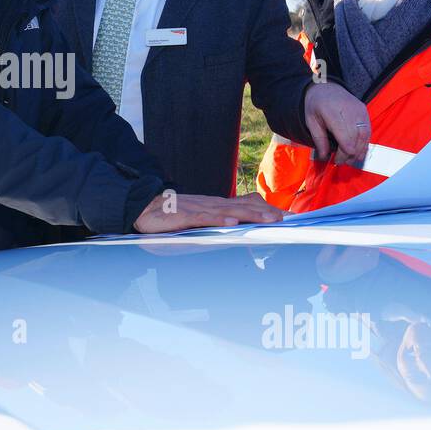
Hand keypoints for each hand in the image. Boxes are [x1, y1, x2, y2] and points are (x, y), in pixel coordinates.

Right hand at [134, 191, 282, 231]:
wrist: (145, 206)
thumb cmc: (175, 213)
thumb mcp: (201, 216)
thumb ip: (220, 219)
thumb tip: (241, 224)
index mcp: (217, 206)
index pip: (245, 205)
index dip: (264, 209)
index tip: (285, 216)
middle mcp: (211, 205)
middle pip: (242, 207)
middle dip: (263, 213)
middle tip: (283, 219)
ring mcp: (199, 209)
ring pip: (228, 211)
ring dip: (249, 215)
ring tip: (267, 220)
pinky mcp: (184, 216)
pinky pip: (204, 218)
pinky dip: (219, 220)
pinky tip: (232, 224)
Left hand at [304, 82, 369, 163]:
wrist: (325, 87)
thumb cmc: (315, 105)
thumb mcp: (311, 122)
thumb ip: (319, 140)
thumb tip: (324, 157)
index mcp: (332, 112)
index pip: (345, 138)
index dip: (344, 154)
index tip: (337, 161)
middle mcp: (349, 110)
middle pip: (356, 139)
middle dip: (351, 154)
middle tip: (344, 162)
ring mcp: (359, 110)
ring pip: (365, 135)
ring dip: (360, 150)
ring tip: (352, 159)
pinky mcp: (364, 111)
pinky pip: (368, 130)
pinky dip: (365, 142)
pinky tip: (358, 149)